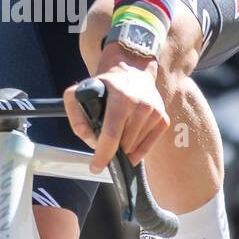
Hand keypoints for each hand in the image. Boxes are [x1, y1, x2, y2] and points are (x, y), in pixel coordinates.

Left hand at [63, 43, 169, 174]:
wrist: (132, 70)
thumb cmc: (105, 85)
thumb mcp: (80, 92)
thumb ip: (76, 116)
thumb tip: (89, 139)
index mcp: (121, 98)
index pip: (112, 134)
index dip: (103, 155)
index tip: (95, 167)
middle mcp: (141, 105)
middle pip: (123, 145)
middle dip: (111, 149)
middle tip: (104, 138)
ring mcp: (155, 113)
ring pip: (135, 148)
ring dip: (123, 148)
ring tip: (118, 130)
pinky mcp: (163, 119)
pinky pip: (147, 147)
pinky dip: (136, 148)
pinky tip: (129, 136)